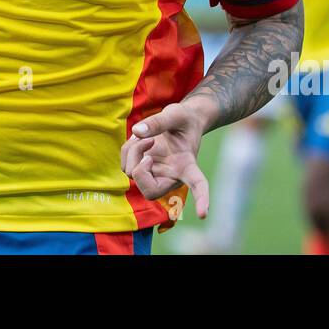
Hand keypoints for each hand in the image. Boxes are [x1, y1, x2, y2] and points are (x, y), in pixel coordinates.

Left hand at [121, 101, 210, 218]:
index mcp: (187, 165)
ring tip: (148, 138)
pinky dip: (128, 150)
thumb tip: (136, 131)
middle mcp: (171, 175)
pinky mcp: (142, 168)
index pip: (196, 185)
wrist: (180, 121)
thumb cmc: (184, 119)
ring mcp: (155, 173)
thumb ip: (159, 121)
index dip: (200, 199)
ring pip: (132, 174)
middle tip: (148, 154)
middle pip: (150, 192)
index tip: (203, 214)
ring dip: (133, 152)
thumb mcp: (176, 114)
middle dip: (140, 172)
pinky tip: (141, 140)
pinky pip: (126, 164)